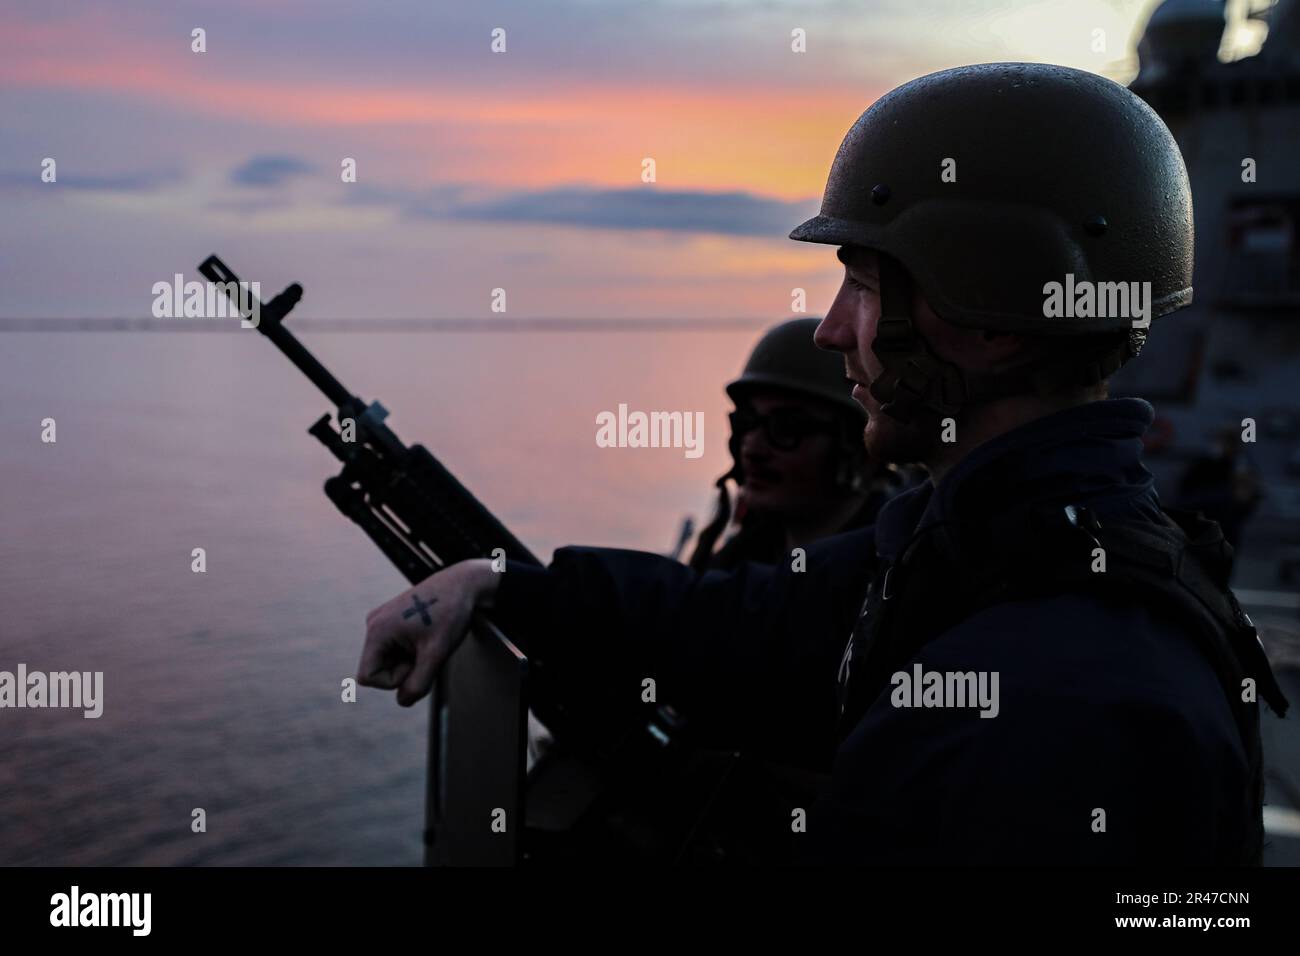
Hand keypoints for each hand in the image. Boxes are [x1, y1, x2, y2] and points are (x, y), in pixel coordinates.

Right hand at [357, 558, 500, 706]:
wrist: (463, 585)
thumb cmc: (450, 614)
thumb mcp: (436, 654)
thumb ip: (418, 684)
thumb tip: (402, 702)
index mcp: (377, 630)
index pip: (368, 678)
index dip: (393, 680)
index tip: (417, 663)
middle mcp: (373, 625)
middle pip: (378, 670)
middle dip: (404, 669)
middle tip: (428, 651)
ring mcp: (381, 621)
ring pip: (387, 661)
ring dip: (409, 661)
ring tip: (429, 642)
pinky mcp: (392, 621)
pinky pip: (394, 650)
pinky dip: (411, 651)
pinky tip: (427, 637)